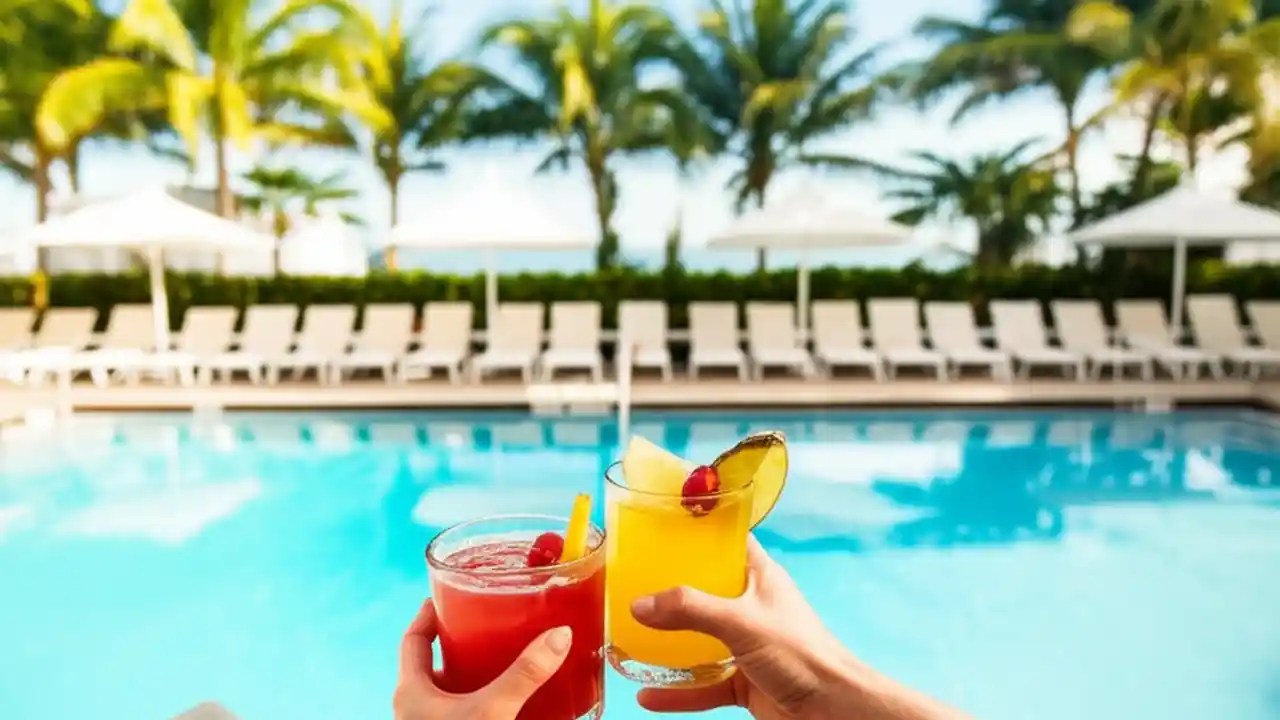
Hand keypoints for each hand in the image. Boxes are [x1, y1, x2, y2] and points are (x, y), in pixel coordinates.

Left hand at [394, 598, 572, 719]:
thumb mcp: (491, 712)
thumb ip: (524, 674)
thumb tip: (558, 635)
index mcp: (411, 692)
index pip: (412, 640)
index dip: (428, 615)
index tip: (444, 596)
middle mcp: (416, 711)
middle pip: (435, 666)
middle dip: (461, 645)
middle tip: (490, 625)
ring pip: (452, 694)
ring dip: (477, 677)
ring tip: (507, 660)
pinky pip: (467, 716)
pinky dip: (488, 705)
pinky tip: (514, 704)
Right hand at [631, 537, 967, 719]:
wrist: (832, 709)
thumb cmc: (803, 654)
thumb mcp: (742, 622)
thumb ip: (691, 610)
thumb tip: (640, 604)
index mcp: (758, 576)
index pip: (726, 539)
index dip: (698, 528)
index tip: (662, 521)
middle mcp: (751, 605)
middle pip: (704, 587)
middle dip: (670, 588)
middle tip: (633, 581)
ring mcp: (747, 643)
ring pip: (700, 637)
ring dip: (669, 642)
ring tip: (631, 638)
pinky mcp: (744, 679)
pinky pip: (704, 682)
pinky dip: (679, 690)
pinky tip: (650, 694)